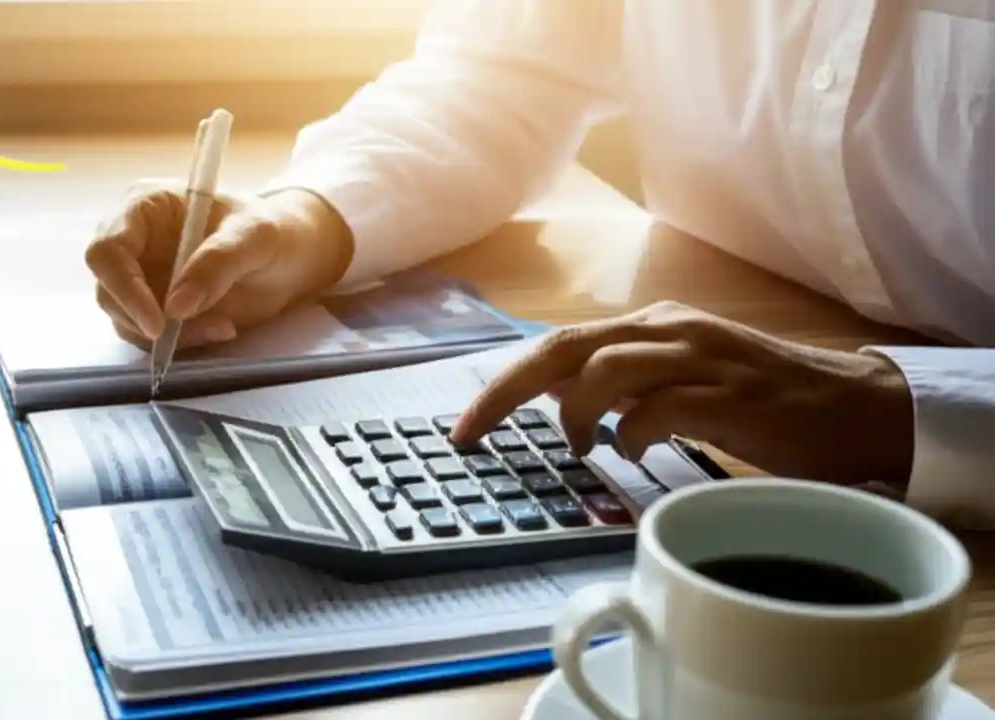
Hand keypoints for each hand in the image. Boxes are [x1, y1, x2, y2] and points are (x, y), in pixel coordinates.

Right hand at [85, 184, 351, 348]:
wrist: (290, 256)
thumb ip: (217, 263)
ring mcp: (141, 277)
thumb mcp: (254, 237)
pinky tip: (220, 329)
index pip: (108, 249)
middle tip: (191, 332)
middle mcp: (134, 242)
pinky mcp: (155, 308)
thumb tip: (177, 307)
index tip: (158, 323)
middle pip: (107, 290)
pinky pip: (150, 336)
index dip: (123, 287)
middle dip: (144, 319)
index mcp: (146, 207)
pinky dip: (181, 343)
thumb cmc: (270, 231)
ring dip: (169, 336)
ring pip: (126, 319)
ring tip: (222, 327)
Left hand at [452, 302, 914, 484]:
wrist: (853, 407)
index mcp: (653, 325)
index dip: (503, 382)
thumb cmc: (760, 400)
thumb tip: (558, 400)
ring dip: (575, 414)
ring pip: (603, 370)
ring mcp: (700, 358)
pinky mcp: (729, 395)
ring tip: (581, 446)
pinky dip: (631, 435)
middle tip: (471, 432)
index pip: (558, 343)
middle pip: (563, 348)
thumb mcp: (680, 380)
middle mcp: (670, 329)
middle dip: (505, 392)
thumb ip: (624, 385)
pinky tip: (634, 453)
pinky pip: (657, 408)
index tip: (466, 423)